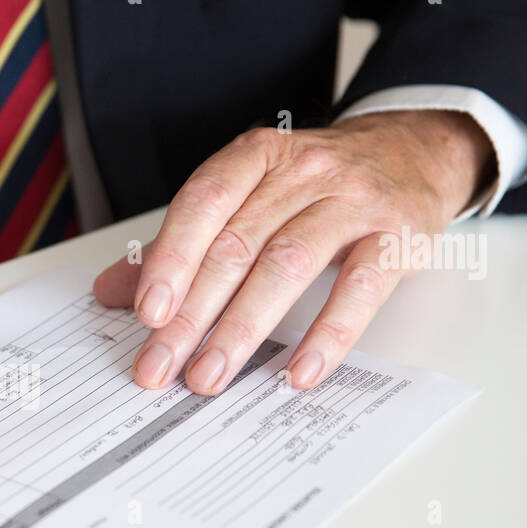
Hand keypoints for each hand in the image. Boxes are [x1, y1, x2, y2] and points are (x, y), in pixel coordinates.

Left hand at [94, 110, 493, 392]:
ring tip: (210, 376)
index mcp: (255, 158)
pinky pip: (359, 289)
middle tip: (160, 366)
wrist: (414, 151)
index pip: (202, 204)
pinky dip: (327, 334)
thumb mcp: (249, 197)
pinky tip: (297, 372)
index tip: (146, 314)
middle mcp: (303, 172)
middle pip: (236, 245)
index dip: (170, 259)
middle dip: (192, 314)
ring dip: (242, 329)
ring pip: (286, 266)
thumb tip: (112, 292)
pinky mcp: (397, 235)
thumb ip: (182, 244)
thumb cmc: (316, 185)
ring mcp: (353, 201)